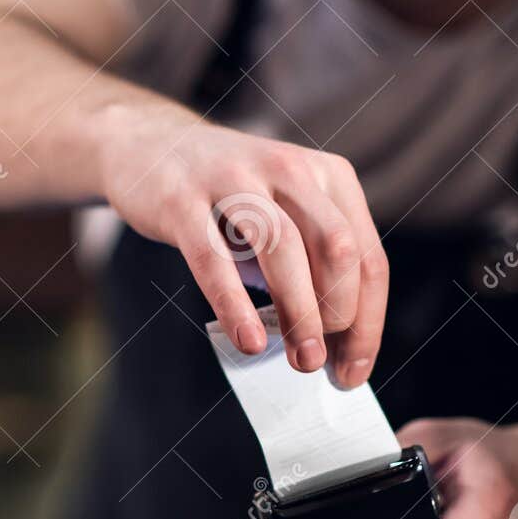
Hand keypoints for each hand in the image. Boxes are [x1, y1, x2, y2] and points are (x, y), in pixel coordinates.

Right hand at [96, 106, 385, 387]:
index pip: (366, 257)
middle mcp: (289, 169)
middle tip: (319, 361)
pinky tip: (248, 340)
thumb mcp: (283, 217)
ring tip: (300, 359)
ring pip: (284, 247)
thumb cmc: (226, 199)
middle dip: (339, 316)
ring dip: (299, 312)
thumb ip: (309, 268)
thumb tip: (330, 347)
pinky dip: (235, 304)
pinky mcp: (182, 199)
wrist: (149, 148)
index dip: (368, 322)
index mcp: (328, 176)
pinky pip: (213, 258)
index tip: (353, 371)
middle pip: (337, 249)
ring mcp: (234, 179)